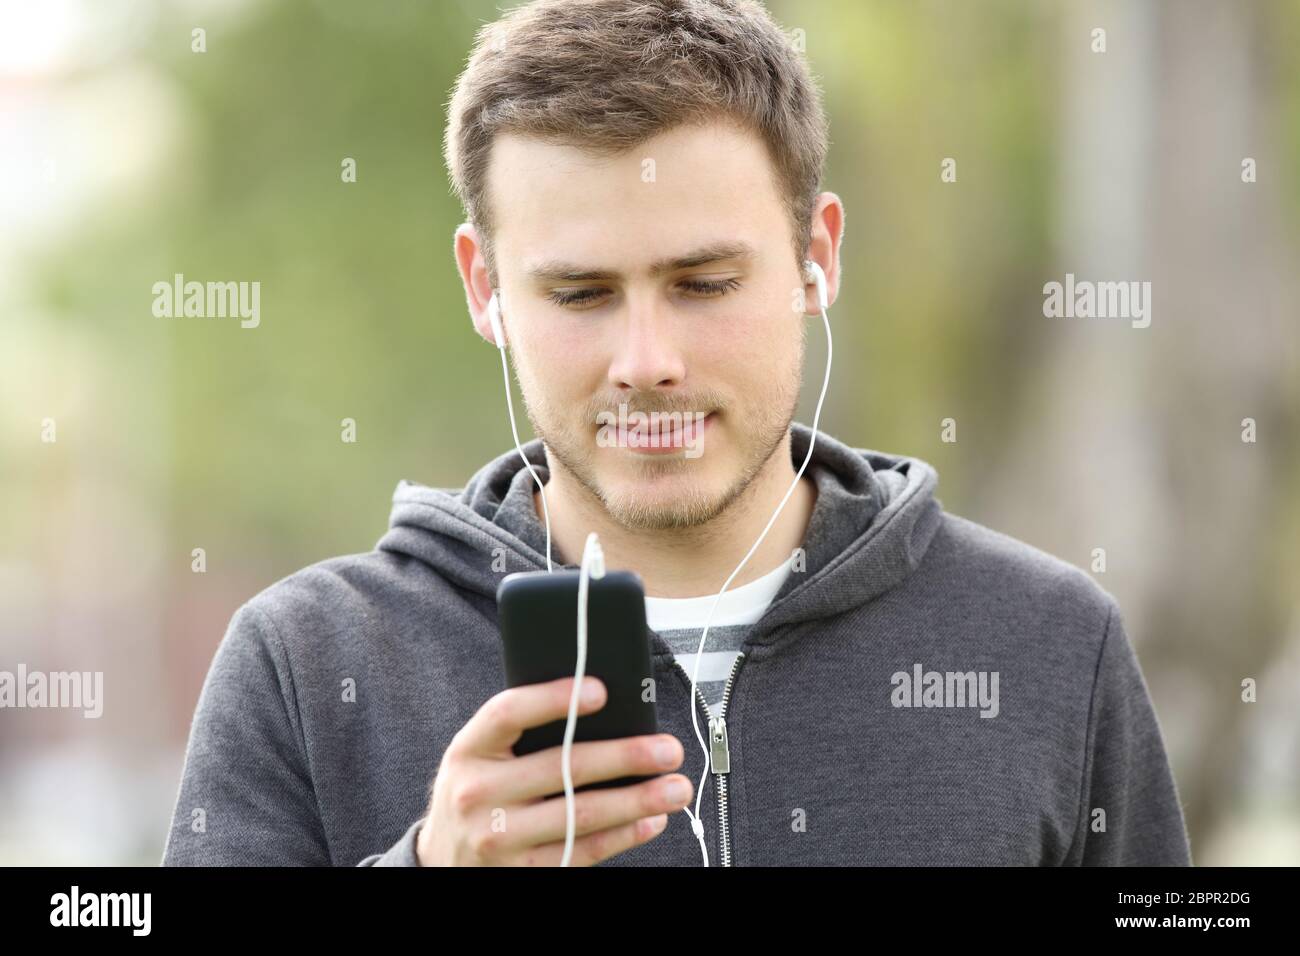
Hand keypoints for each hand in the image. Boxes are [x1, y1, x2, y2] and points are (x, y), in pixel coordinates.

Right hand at [416, 676, 691, 864]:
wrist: (442, 863)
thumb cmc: (474, 795)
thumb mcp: (479, 757)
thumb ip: (520, 733)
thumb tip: (597, 707)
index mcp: (469, 750)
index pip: (509, 713)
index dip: (554, 699)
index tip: (600, 691)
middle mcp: (479, 795)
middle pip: (563, 768)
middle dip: (626, 756)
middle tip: (668, 749)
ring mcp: (500, 839)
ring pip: (583, 814)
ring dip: (638, 800)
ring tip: (676, 788)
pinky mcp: (524, 873)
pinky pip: (584, 851)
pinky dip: (624, 835)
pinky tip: (650, 820)